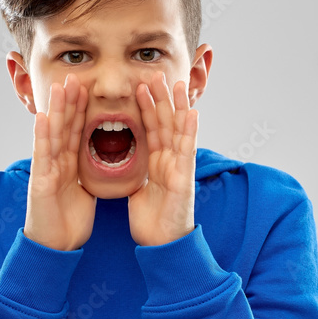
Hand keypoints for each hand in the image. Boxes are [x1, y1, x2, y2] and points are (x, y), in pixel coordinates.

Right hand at [23, 73, 96, 250]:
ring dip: (57, 110)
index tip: (89, 88)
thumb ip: (86, 175)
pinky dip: (43, 136)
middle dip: (70, 102)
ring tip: (60, 86)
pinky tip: (45, 117)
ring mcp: (47, 170)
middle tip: (75, 76)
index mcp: (68, 165)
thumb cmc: (68, 223)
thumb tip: (98, 165)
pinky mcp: (41, 182)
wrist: (55, 248)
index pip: (77, 132)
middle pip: (65, 127)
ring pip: (53, 135)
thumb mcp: (84, 192)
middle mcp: (56, 163)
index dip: (82, 110)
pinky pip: (43, 156)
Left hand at [128, 70, 198, 246]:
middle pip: (165, 123)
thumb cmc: (152, 221)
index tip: (140, 86)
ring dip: (176, 106)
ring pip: (178, 131)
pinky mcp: (184, 178)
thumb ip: (136, 173)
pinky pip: (187, 150)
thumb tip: (125, 164)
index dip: (146, 107)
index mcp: (158, 163)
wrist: (162, 245)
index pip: (151, 129)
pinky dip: (190, 130)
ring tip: (175, 83)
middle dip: (160, 98)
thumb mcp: (139, 190)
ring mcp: (180, 168)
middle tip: (155, 73)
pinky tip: (192, 111)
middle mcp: (171, 161)